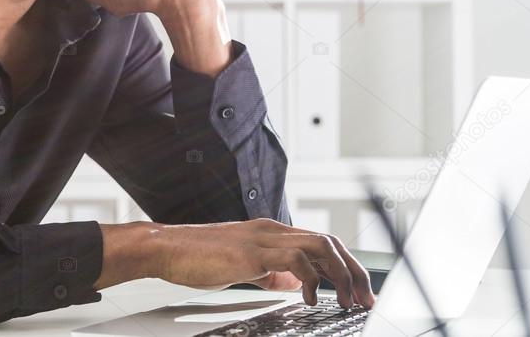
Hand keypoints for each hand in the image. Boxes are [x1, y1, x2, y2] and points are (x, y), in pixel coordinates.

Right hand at [96, 218, 375, 309]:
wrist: (165, 248)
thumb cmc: (196, 257)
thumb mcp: (242, 265)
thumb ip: (269, 270)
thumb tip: (292, 282)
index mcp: (271, 233)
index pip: (320, 243)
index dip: (345, 266)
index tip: (358, 290)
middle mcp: (272, 229)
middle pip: (329, 241)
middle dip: (354, 270)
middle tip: (365, 298)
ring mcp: (264, 237)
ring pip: (320, 245)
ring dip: (341, 274)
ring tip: (347, 299)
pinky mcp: (253, 250)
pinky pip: (296, 259)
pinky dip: (311, 280)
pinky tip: (308, 299)